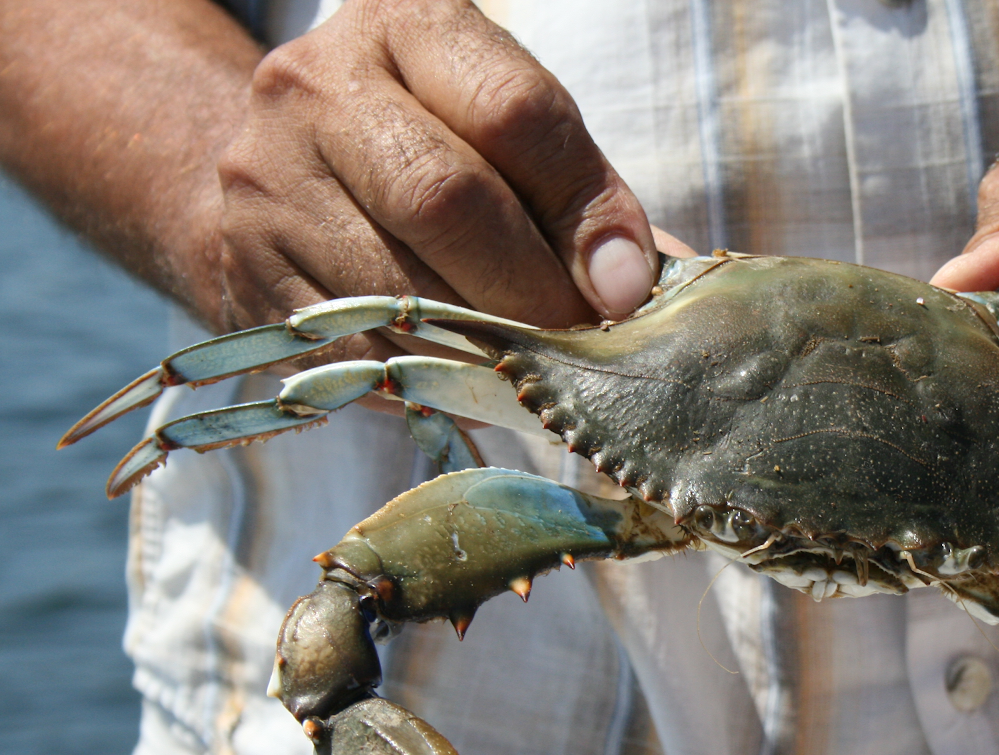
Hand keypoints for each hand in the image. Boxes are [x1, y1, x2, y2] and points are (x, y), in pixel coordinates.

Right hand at [212, 0, 660, 363]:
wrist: (288, 166)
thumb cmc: (437, 146)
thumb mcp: (509, 135)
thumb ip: (581, 195)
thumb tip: (651, 287)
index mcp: (409, 23)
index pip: (516, 113)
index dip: (584, 211)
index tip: (626, 288)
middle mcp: (319, 84)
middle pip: (448, 200)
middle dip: (533, 290)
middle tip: (579, 341)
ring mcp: (266, 175)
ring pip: (398, 287)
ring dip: (485, 346)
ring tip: (531, 366)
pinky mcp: (245, 264)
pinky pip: (356, 343)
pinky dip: (427, 374)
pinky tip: (462, 373)